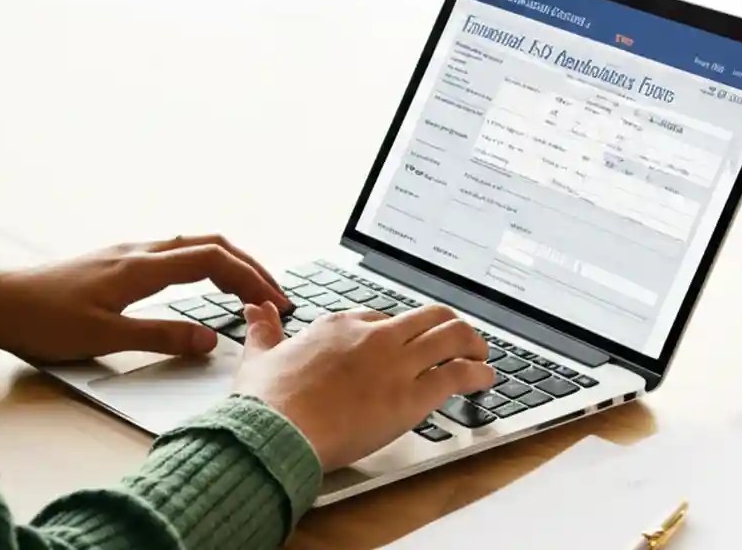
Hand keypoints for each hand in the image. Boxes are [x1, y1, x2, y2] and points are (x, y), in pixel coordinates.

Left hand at [0, 235, 288, 362]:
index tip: (274, 302)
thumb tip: (210, 340)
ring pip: (193, 245)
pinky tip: (206, 285)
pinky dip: (205, 264)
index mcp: (140, 267)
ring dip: (228, 263)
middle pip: (210, 243)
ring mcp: (128, 253)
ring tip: (251, 290)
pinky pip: (175, 253)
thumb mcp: (102, 338)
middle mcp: (139, 252)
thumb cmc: (41, 321)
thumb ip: (159, 337)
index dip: (249, 276)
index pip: (212, 258)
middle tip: (276, 295)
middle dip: (249, 266)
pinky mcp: (117, 262)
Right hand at [234, 302, 493, 471]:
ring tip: (482, 355)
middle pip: (427, 317)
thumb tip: (257, 310)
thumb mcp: (260, 357)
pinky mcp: (412, 396)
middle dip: (448, 325)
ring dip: (473, 343)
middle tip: (459, 340)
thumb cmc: (267, 402)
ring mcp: (395, 363)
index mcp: (339, 326)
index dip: (398, 332)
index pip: (381, 318)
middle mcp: (373, 337)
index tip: (404, 344)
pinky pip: (458, 374)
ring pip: (451, 336)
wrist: (277, 431)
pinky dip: (478, 374)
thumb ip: (263, 331)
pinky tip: (484, 380)